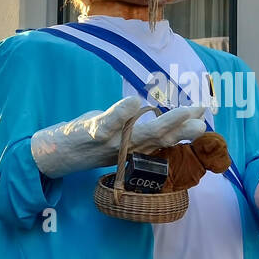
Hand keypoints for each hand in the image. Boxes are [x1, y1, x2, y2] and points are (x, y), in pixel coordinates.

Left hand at [30, 98, 205, 178]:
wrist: (53, 155)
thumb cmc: (88, 141)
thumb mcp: (118, 136)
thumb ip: (140, 129)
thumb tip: (164, 118)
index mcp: (133, 146)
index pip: (164, 138)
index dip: (185, 129)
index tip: (206, 117)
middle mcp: (125, 146)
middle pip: (158, 138)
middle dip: (182, 129)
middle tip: (204, 124)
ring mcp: (109, 141)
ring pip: (140, 133)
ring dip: (164, 124)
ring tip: (185, 113)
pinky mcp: (90, 133)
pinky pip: (107, 123)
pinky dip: (121, 114)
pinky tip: (135, 103)